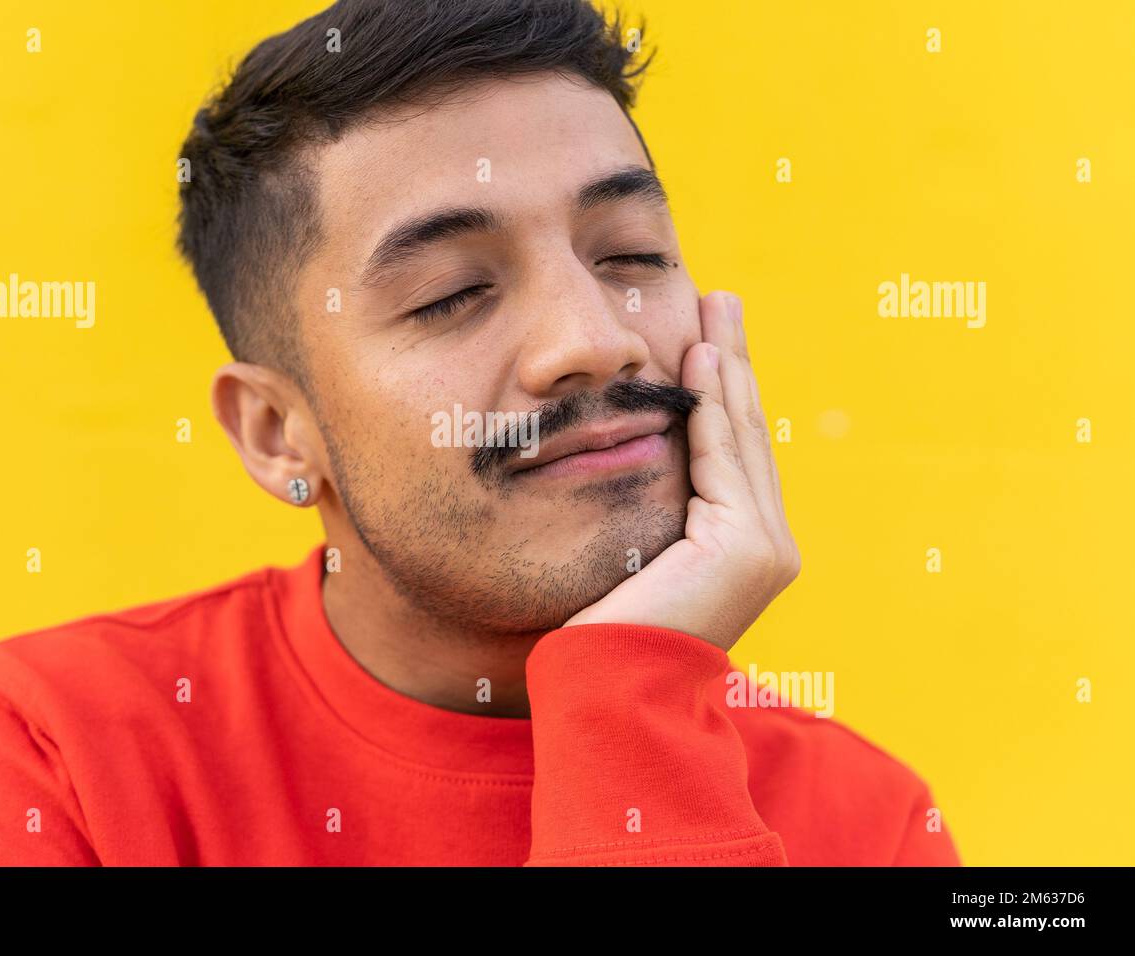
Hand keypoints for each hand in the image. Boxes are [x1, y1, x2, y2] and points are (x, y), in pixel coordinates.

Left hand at [563, 291, 800, 651]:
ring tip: (717, 309)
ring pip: (738, 436)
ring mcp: (764, 548)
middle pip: (744, 433)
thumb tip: (625, 449)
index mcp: (740, 548)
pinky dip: (711, 407)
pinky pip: (721, 459)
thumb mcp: (632, 550)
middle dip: (733, 362)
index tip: (704, 337)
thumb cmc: (603, 630)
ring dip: (729, 367)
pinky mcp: (747, 547)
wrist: (604, 686)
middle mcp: (766, 546)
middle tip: (721, 300)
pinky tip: (699, 361)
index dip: (721, 390)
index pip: (729, 451)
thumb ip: (650, 507)